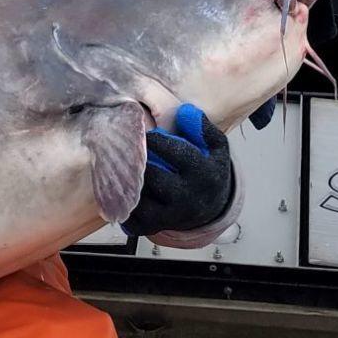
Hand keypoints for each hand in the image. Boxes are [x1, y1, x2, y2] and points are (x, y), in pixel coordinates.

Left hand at [122, 105, 235, 237]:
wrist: (211, 206)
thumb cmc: (209, 170)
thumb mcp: (216, 147)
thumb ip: (203, 128)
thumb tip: (184, 111)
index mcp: (204, 174)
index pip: (178, 153)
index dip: (157, 140)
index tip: (144, 132)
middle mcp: (188, 198)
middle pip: (154, 177)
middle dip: (139, 161)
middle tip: (125, 148)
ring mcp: (172, 216)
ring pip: (140, 200)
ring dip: (128, 183)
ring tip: (121, 168)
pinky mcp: (157, 227)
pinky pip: (133, 219)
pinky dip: (123, 205)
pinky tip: (121, 190)